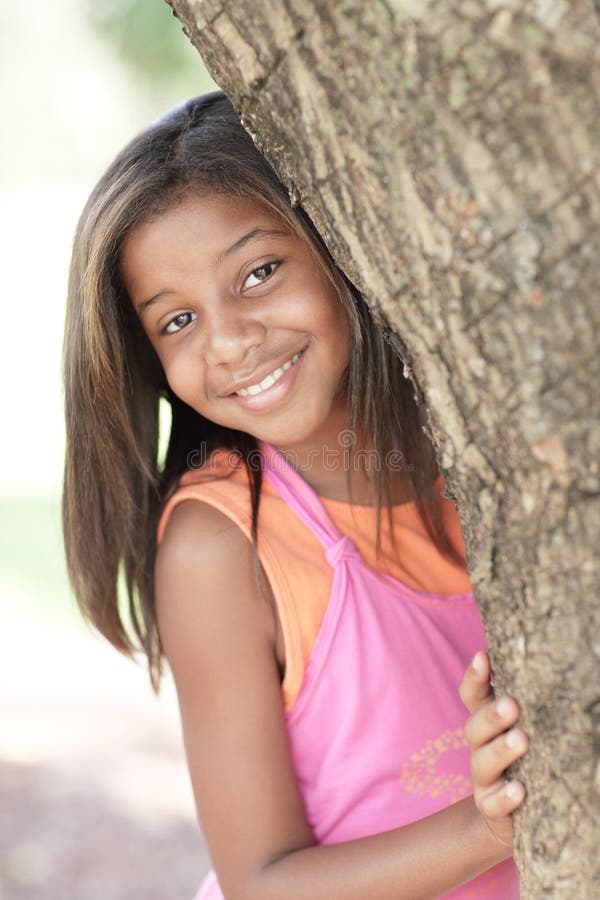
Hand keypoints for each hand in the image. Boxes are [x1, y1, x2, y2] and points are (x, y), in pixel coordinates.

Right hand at [459, 651, 527, 850]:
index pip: (473, 696)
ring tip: (520, 740)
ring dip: (499, 751)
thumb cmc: (527, 759)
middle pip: (473, 728)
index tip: (483, 657)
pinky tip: (519, 790)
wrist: (511, 814)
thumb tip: (558, 675)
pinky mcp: (491, 807)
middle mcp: (479, 747)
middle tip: (512, 705)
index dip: (474, 677)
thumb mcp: (524, 727)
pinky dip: (504, 797)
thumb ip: (530, 705)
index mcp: (487, 723)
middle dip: (491, 715)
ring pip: (481, 763)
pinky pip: (492, 803)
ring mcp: (483, 778)